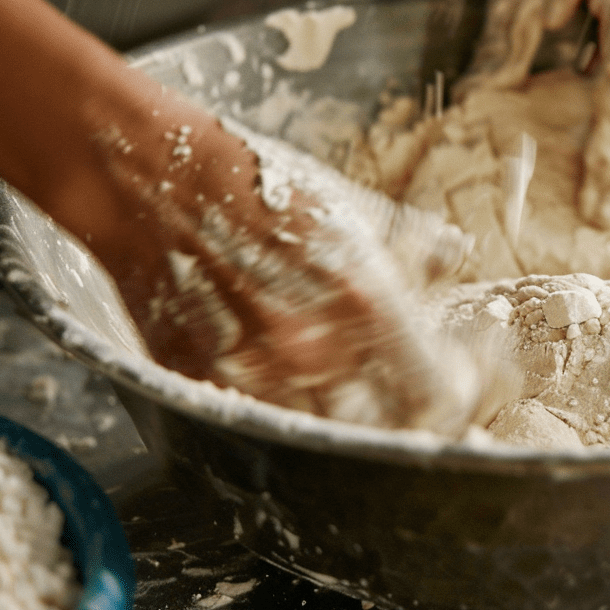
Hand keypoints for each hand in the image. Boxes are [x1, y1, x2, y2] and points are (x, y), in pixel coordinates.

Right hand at [83, 97, 481, 434]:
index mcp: (363, 302)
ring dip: (356, 424)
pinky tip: (303, 397)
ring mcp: (250, 376)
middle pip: (390, 430)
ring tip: (369, 403)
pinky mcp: (200, 383)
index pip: (439, 391)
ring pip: (327, 439)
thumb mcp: (347, 200)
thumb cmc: (247, 177)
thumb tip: (454, 257)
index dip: (463, 390)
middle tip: (427, 400)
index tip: (470, 375)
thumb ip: (411, 241)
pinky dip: (290, 419)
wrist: (139, 170)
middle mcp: (310, 352)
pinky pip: (262, 424)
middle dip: (418, 418)